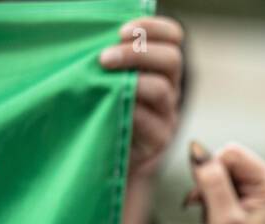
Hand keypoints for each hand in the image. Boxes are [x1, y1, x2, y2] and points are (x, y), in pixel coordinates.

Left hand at [100, 16, 182, 179]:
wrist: (103, 154)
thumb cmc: (98, 105)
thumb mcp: (107, 74)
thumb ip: (110, 53)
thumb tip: (92, 28)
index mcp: (159, 65)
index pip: (172, 37)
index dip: (153, 28)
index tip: (122, 31)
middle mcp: (169, 87)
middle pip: (172, 59)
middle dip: (138, 53)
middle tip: (105, 58)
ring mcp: (167, 114)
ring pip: (162, 89)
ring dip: (132, 80)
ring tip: (102, 77)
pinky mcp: (159, 140)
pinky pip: (150, 121)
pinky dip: (129, 110)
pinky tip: (107, 105)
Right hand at [188, 142, 264, 223]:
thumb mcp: (224, 220)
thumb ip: (213, 183)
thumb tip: (196, 148)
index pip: (230, 153)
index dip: (211, 173)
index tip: (208, 202)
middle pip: (224, 158)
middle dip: (209, 183)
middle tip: (210, 212)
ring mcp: (258, 184)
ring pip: (218, 169)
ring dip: (208, 192)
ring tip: (214, 218)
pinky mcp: (246, 191)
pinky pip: (217, 180)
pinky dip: (209, 197)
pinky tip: (214, 215)